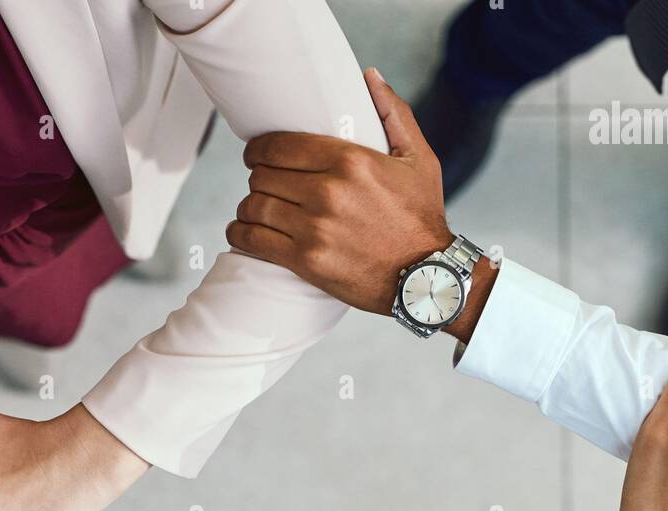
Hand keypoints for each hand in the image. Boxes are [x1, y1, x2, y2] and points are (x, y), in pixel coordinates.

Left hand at [228, 69, 454, 317]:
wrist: (426, 277)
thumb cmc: (421, 218)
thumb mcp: (419, 160)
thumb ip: (394, 114)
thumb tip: (369, 76)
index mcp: (349, 160)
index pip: (280, 145)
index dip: (259, 149)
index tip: (257, 156)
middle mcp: (328, 191)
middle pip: (264, 175)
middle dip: (258, 179)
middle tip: (263, 186)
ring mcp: (315, 228)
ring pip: (255, 206)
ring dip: (247, 207)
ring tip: (252, 210)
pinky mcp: (308, 261)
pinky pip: (255, 240)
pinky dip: (240, 233)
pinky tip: (241, 231)